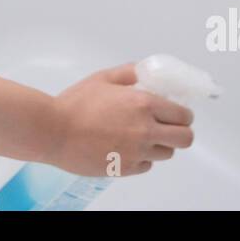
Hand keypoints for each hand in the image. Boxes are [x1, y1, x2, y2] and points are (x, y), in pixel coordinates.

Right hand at [41, 61, 194, 176]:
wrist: (54, 131)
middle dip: (180, 132)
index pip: (183, 115)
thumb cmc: (75, 103)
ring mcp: (137, 153)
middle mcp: (145, 130)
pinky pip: (146, 166)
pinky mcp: (125, 169)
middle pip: (185, 139)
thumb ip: (128, 72)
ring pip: (167, 153)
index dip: (182, 114)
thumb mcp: (102, 78)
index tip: (176, 113)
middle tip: (167, 127)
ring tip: (143, 137)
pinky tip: (127, 148)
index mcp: (143, 104)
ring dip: (160, 145)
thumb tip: (144, 71)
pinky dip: (142, 158)